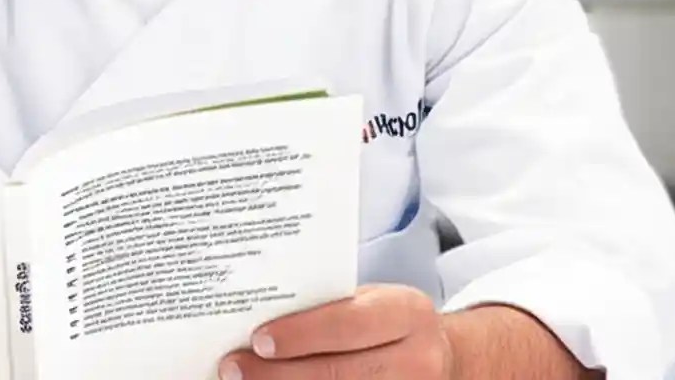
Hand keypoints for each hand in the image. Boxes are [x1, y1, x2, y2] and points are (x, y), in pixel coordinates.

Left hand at [220, 285, 452, 379]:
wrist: (439, 355)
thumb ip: (328, 309)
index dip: (302, 334)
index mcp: (407, 313)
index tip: (258, 339)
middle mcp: (417, 358)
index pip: (349, 323)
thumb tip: (256, 318)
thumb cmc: (386, 323)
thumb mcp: (370, 302)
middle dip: (279, 373)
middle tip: (234, 367)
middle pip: (340, 372)